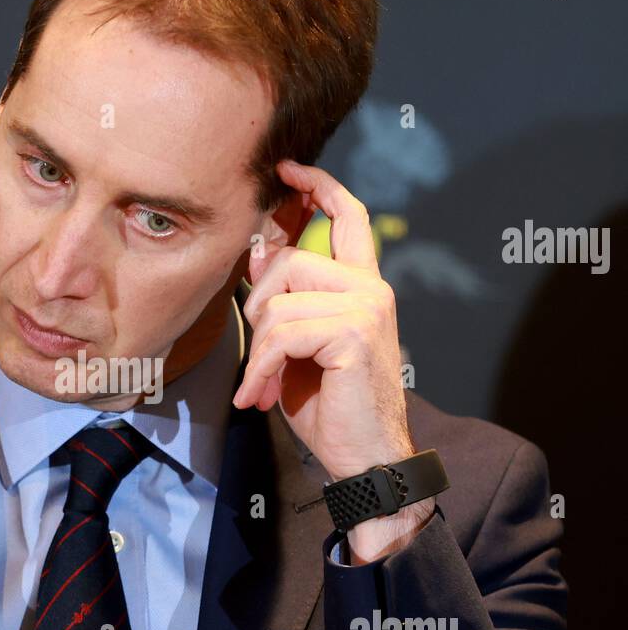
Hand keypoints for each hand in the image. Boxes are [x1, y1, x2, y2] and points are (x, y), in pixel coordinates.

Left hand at [234, 159, 432, 561]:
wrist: (365, 459)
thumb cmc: (331, 407)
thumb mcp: (299, 347)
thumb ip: (286, 302)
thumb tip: (258, 255)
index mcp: (362, 288)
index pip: (348, 219)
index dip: (319, 188)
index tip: (289, 169)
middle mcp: (371, 289)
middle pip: (291, 261)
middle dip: (259, 306)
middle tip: (261, 354)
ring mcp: (366, 308)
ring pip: (280, 301)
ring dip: (261, 350)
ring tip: (263, 384)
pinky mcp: (353, 333)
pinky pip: (283, 333)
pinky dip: (262, 369)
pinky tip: (260, 397)